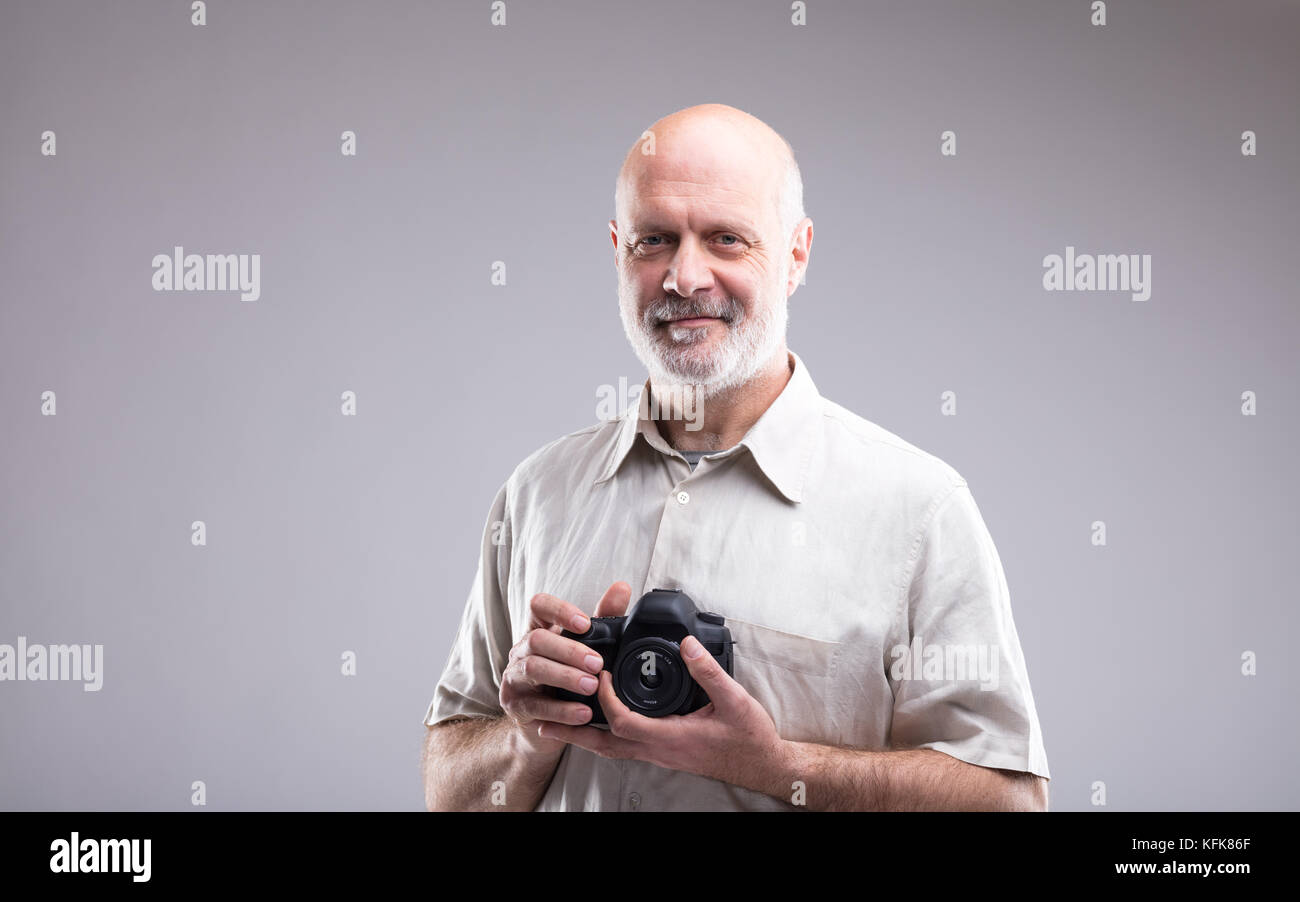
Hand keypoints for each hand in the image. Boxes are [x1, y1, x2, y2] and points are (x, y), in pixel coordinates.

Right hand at [499, 581, 632, 748]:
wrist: (546, 724)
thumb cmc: (567, 678)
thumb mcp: (586, 647)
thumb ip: (603, 618)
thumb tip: (621, 588)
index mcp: (538, 629)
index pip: (538, 606)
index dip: (559, 611)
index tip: (585, 624)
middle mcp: (521, 650)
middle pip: (537, 640)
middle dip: (569, 651)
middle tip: (597, 664)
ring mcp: (514, 678)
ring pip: (533, 669)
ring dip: (565, 677)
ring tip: (592, 687)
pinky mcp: (515, 706)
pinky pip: (536, 706)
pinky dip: (562, 710)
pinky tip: (583, 713)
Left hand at [537, 634, 795, 791]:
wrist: (763, 765)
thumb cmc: (749, 737)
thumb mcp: (734, 699)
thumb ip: (708, 671)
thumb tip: (686, 644)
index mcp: (670, 737)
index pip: (623, 721)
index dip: (604, 698)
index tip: (599, 673)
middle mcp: (658, 750)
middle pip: (604, 745)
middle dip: (573, 732)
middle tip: (543, 722)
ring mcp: (660, 754)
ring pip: (611, 750)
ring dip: (584, 737)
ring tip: (558, 725)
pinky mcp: (665, 753)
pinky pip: (625, 748)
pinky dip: (605, 737)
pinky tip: (599, 726)